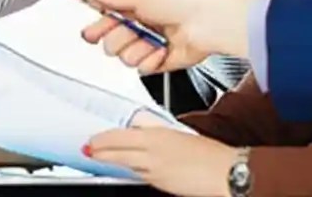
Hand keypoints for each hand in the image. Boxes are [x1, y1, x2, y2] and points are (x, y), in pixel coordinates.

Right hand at [80, 0, 253, 73]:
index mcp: (137, 4)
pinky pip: (143, 68)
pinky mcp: (161, 61)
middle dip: (119, 38)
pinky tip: (162, 50)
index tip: (92, 32)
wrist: (207, 22)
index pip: (108, 19)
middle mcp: (143, 25)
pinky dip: (152, 60)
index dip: (99, 27)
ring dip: (137, 49)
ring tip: (152, 40)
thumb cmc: (182, 0)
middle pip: (112, 42)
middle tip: (132, 30)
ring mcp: (151, 44)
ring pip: (126, 58)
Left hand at [85, 127, 237, 196]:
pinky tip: (131, 167)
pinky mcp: (160, 184)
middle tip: (88, 150)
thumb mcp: (179, 133)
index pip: (118, 137)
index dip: (101, 140)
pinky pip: (141, 175)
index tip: (92, 140)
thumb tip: (140, 126)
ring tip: (102, 156)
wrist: (224, 173)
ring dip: (114, 160)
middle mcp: (151, 155)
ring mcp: (154, 173)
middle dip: (99, 152)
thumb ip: (157, 130)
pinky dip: (133, 169)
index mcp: (156, 137)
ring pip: (127, 165)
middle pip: (116, 154)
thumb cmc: (208, 152)